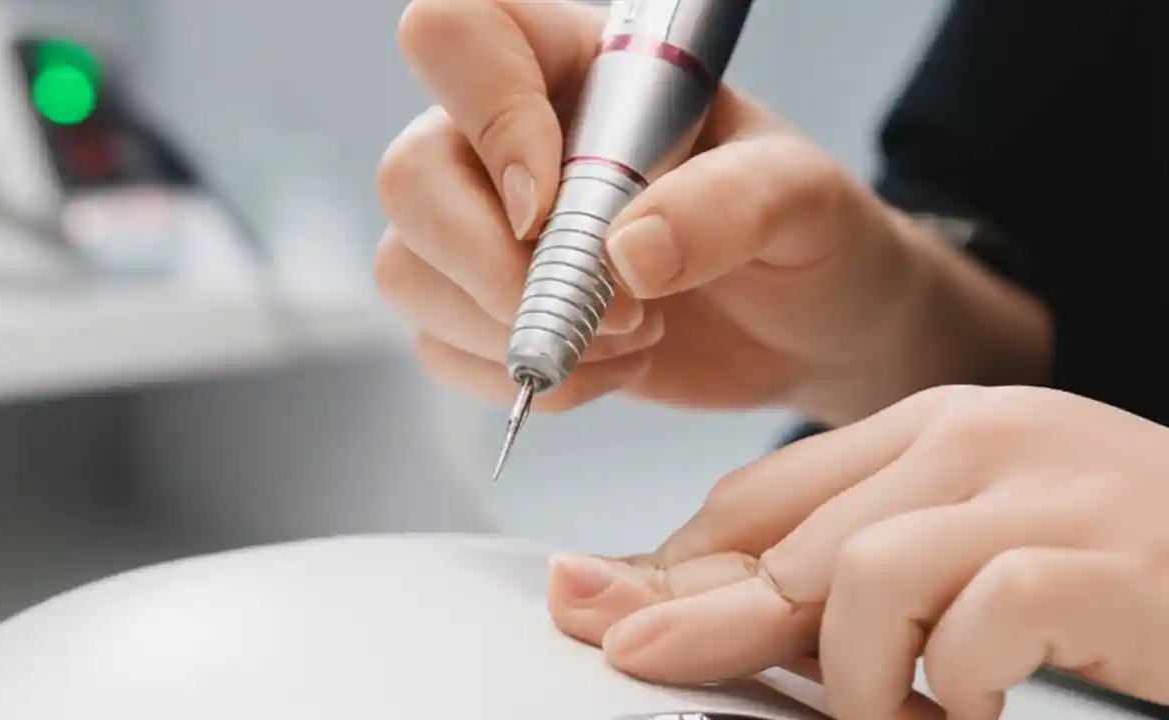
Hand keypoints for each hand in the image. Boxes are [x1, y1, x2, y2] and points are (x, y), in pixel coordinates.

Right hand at [377, 0, 1050, 423]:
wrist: (812, 325)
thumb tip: (625, 252)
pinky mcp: (490, 311)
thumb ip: (728, 205)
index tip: (556, 204)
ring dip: (515, 329)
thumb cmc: (809, 234)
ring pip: (407, 269)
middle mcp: (511, 139)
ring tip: (635, 339)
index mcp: (579, 68)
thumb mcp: (801, 199)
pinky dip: (522, 379)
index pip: (459, 34)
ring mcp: (490, 229)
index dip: (488, 117)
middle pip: (407, 175)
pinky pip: (439, 347)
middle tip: (615, 311)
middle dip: (497, 268)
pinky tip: (610, 369)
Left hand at [548, 386, 1168, 718]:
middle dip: (700, 622)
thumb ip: (859, 561)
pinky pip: (973, 621)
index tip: (596, 608)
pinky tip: (980, 707)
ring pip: (858, 576)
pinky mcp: (1106, 559)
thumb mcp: (972, 540)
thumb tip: (717, 615)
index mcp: (935, 428)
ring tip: (907, 718)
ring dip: (855, 678)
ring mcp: (1043, 492)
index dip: (670, 564)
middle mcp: (977, 440)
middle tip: (644, 664)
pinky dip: (955, 687)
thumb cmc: (1118, 564)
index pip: (760, 496)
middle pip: (782, 540)